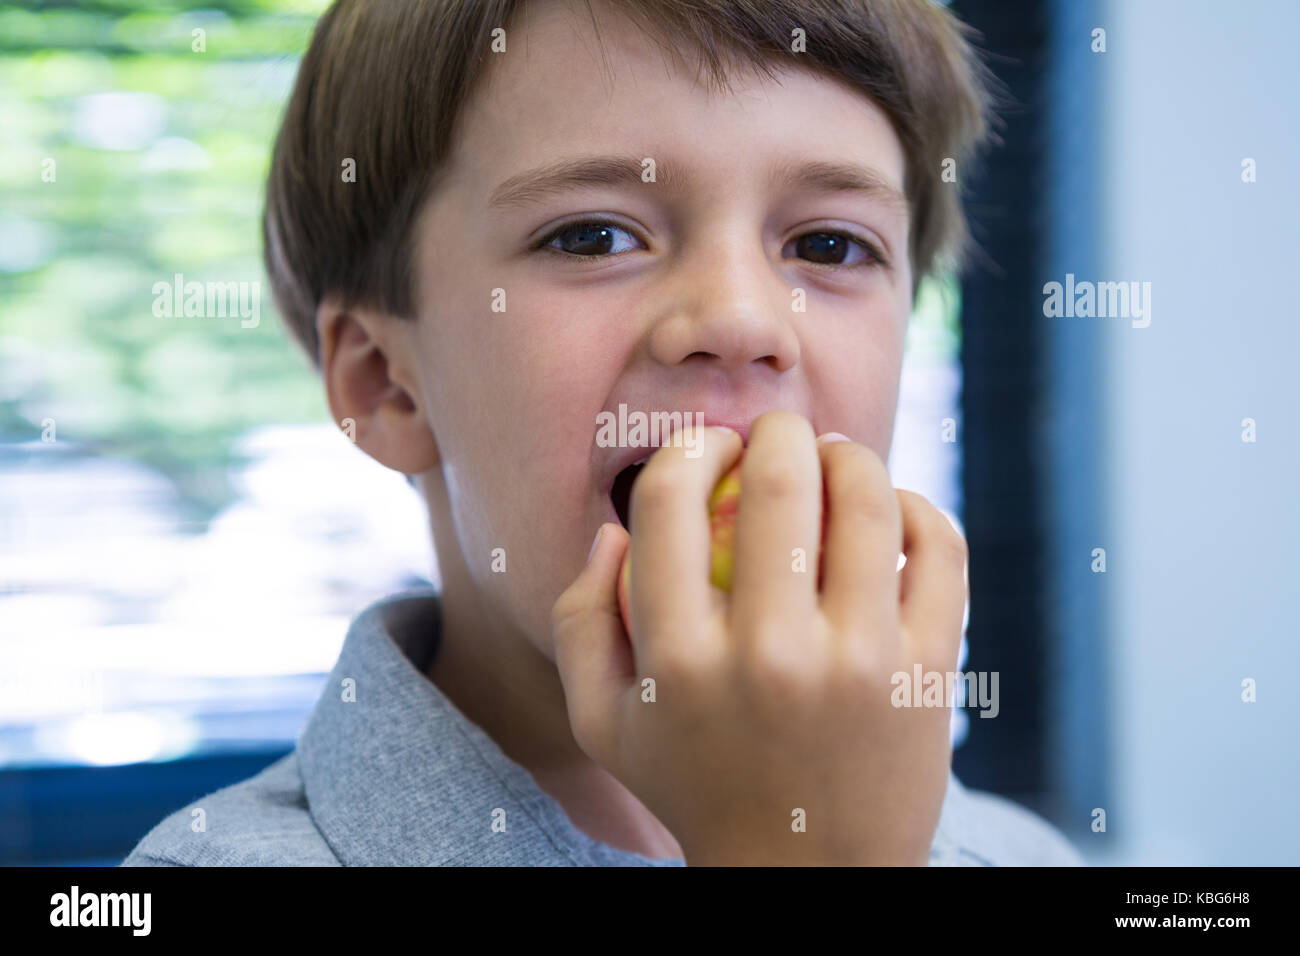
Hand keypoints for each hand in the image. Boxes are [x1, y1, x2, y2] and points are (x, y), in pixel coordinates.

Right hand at [552, 412, 966, 864]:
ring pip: (866, 500)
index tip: (704, 447)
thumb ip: (582, 621)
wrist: (808, 876)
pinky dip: (916, 508)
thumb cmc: (697, 784)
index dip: (686, 446)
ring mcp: (858, 664)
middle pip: (778, 480)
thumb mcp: (605, 723)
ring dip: (847, 455)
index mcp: (679, 661)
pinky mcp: (926, 673)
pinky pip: (938, 549)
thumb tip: (615, 526)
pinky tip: (891, 512)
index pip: (668, 502)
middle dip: (774, 429)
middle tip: (776, 436)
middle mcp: (768, 656)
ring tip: (835, 459)